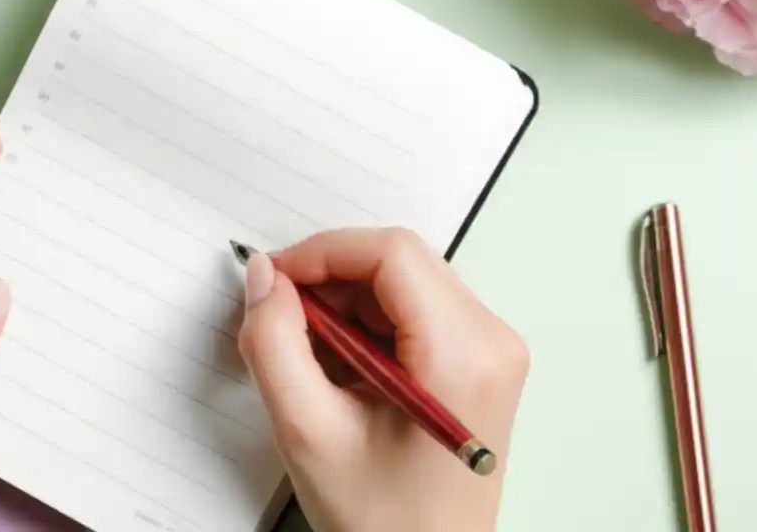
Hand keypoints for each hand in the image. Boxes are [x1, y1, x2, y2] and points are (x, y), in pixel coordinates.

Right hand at [237, 228, 528, 531]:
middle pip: (399, 262)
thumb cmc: (381, 521)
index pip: (391, 254)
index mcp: (463, 354)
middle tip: (280, 317)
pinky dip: (367, 324)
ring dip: (346, 303)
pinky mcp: (479, 363)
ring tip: (309, 356)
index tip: (273, 280)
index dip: (322, 252)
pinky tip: (340, 368)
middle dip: (330, 278)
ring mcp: (491, 351)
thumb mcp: (308, 430)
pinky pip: (416, 311)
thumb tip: (264, 277)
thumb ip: (274, 342)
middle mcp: (492, 341)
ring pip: (404, 282)